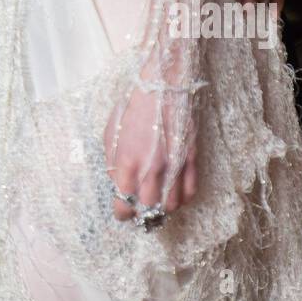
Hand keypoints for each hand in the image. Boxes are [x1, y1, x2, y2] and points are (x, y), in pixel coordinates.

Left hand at [105, 84, 198, 222]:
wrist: (162, 87)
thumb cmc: (133, 108)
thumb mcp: (111, 132)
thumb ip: (112, 162)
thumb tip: (118, 184)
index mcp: (127, 161)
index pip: (124, 204)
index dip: (122, 213)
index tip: (122, 212)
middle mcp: (151, 167)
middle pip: (149, 209)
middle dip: (142, 213)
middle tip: (140, 209)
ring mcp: (173, 164)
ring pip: (172, 205)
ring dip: (163, 208)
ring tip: (157, 202)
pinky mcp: (190, 159)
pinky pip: (190, 191)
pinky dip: (182, 198)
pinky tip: (174, 193)